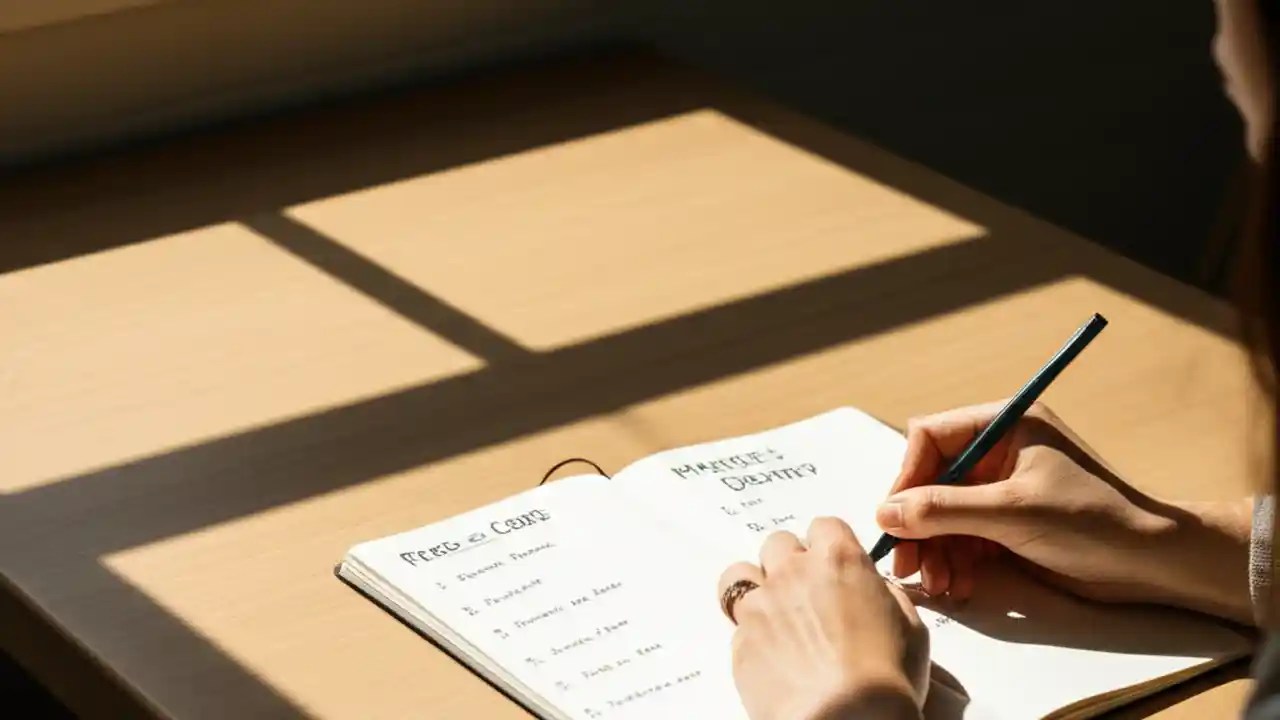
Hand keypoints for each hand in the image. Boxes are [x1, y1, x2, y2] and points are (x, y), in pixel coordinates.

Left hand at [719, 518, 928, 719]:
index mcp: (838, 560)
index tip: (834, 566)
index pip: (824, 526)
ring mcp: (760, 606)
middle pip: (777, 545)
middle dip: (789, 563)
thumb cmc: (887, 678)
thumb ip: (885, 595)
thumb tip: (874, 589)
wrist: (846, 719)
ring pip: (740, 575)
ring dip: (755, 589)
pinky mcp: (740, 642)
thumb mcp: (911, 627)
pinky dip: (752, 636)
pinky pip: (738, 626)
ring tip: (773, 616)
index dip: (828, 545)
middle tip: (805, 595)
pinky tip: (773, 658)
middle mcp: (793, 573)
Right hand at [875, 401, 1254, 624]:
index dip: (907, 477)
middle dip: (918, 523)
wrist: (1152, 562)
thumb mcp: (1011, 512)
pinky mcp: (1009, 521)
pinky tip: (956, 585)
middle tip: (905, 563)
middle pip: (932, 479)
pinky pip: (965, 536)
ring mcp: (1003, 487)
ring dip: (934, 548)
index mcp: (1005, 424)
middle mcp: (999, 450)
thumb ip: (944, 510)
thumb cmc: (1092, 521)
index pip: (931, 438)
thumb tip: (886, 512)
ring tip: (936, 582)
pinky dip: (956, 560)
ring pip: (945, 512)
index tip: (895, 518)